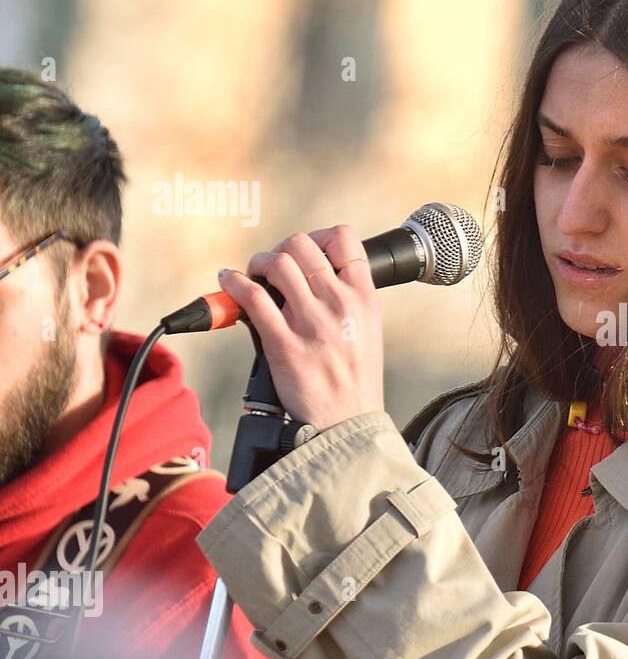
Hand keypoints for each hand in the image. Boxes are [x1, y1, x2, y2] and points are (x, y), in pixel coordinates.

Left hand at [217, 225, 383, 430]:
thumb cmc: (356, 379)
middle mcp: (340, 303)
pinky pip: (252, 297)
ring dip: (258, 264)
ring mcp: (312, 322)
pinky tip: (228, 282)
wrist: (348, 422)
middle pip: (302, 245)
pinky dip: (233, 283)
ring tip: (252, 275)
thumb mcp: (368, 328)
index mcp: (364, 297)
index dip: (319, 237)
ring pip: (277, 264)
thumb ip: (348, 297)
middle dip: (281, 250)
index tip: (307, 250)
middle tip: (273, 266)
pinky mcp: (284, 343)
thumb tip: (313, 271)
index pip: (343, 239)